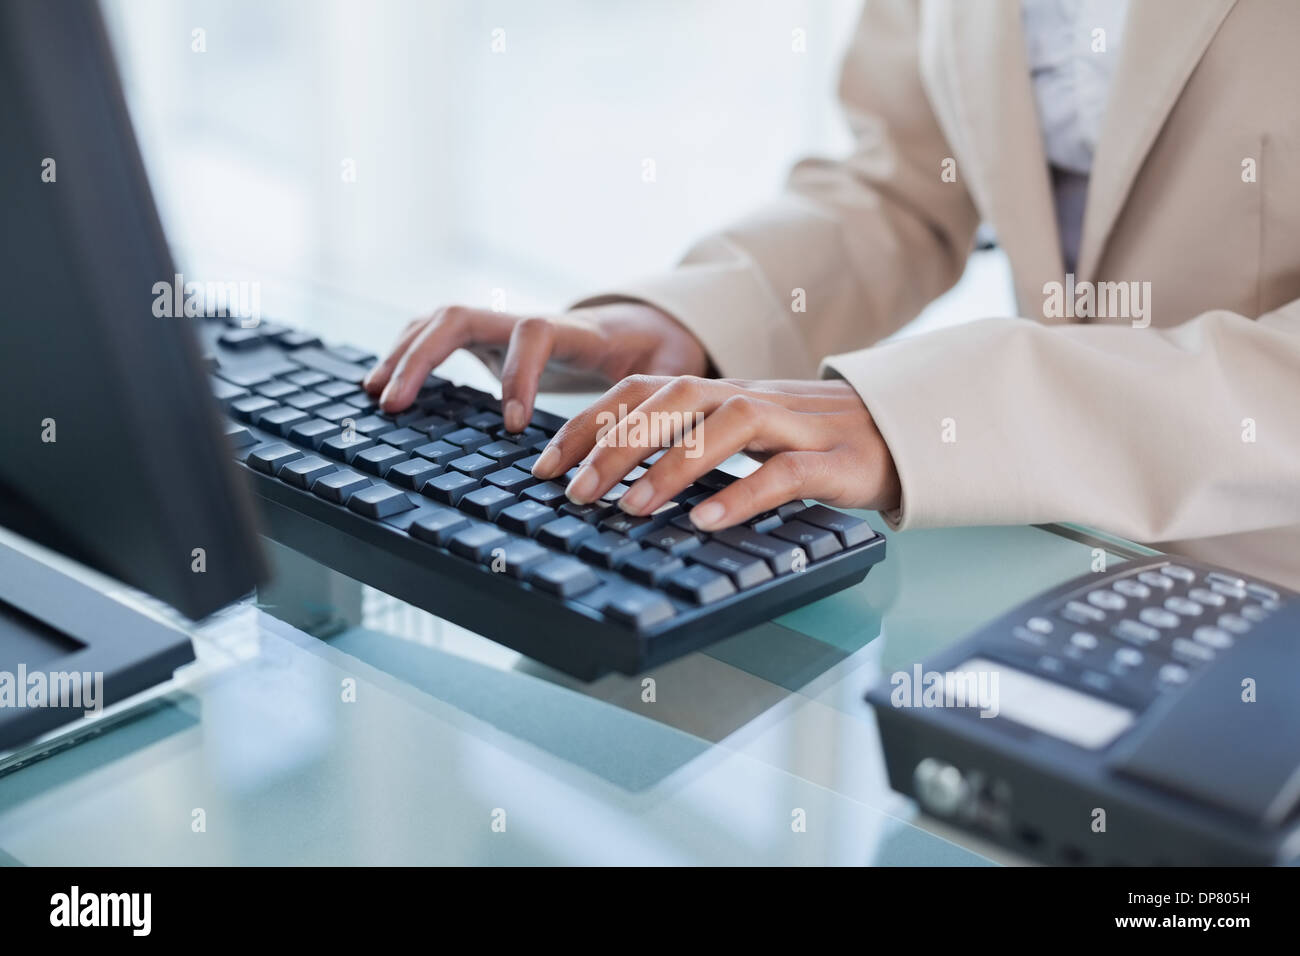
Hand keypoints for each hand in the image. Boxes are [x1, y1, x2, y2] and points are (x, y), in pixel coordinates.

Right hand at [363, 302, 709, 430]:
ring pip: (440, 321)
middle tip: (395, 405)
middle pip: (461, 315)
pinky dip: (407, 354)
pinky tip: (383, 386)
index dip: (517, 374)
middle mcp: (528, 320)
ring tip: (375, 394)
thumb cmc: (656, 355)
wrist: (644, 326)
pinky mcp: (487, 341)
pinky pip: (437, 335)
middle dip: (423, 357)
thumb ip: (660, 394)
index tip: (511, 426)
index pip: (534, 334)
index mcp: (576, 331)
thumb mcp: (669, 370)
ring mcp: (502, 326)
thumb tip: (647, 432)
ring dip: (404, 354)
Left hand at [531, 376, 900, 530]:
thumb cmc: (809, 441)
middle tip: (574, 492)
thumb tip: (613, 479)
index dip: (589, 422)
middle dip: (615, 444)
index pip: (641, 390)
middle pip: (673, 400)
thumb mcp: (742, 436)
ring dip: (671, 466)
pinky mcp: (834, 460)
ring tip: (630, 509)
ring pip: (725, 426)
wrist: (902, 433)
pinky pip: (783, 473)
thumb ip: (689, 443)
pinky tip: (706, 521)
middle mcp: (750, 397)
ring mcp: (794, 425)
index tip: (544, 464)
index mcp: (721, 391)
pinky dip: (742, 493)